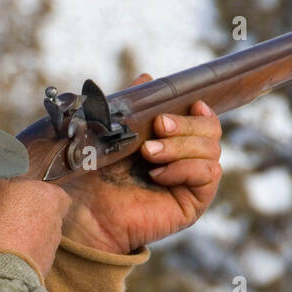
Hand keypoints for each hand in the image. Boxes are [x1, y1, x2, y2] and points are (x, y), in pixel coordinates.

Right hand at [0, 177, 70, 278]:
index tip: (18, 196)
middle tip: (1, 217)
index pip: (56, 193)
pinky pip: (27, 261)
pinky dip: (15, 259)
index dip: (37, 194)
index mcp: (49, 197)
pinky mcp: (40, 273)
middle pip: (44, 216)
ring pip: (36, 239)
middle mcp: (56, 224)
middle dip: (27, 217)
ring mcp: (49, 252)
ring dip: (20, 239)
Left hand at [57, 75, 222, 253]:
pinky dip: (184, 168)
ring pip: (212, 150)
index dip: (199, 108)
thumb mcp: (107, 130)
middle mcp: (183, 158)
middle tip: (158, 126)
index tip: (187, 102)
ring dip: (181, 146)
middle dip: (186, 124)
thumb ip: (129, 105)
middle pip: (211, 130)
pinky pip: (208, 174)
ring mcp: (189, 181)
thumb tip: (147, 78)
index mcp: (167, 138)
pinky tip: (156, 175)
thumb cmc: (87, 173)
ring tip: (148, 154)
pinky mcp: (192, 203)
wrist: (79, 213)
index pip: (201, 116)